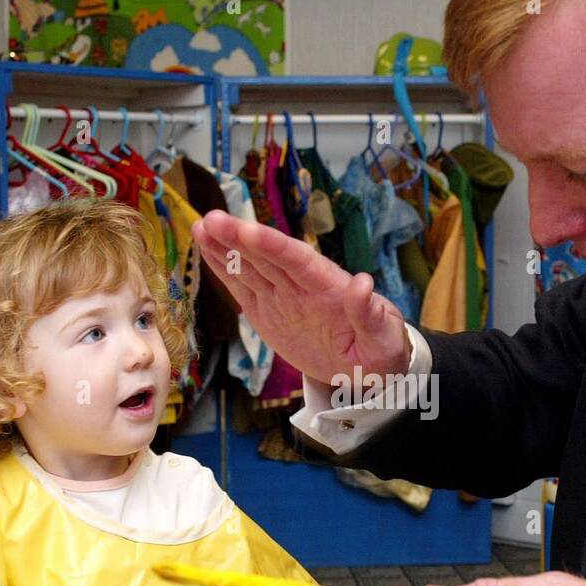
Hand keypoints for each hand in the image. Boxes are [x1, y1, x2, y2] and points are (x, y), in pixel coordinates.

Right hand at [192, 209, 410, 385]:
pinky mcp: (268, 312)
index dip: (272, 245)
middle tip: (212, 219)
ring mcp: (283, 297)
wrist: (368, 365)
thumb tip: (363, 282)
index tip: (248, 231)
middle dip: (239, 238)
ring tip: (201, 226)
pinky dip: (225, 270)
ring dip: (226, 248)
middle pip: (268, 257)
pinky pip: (244, 288)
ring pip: (251, 267)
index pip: (298, 261)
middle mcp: (302, 286)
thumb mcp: (384, 339)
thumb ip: (370, 314)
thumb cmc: (381, 350)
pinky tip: (207, 250)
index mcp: (329, 288)